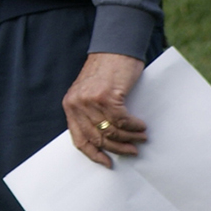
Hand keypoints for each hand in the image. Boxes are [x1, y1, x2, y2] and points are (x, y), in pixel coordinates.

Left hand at [63, 52, 147, 166]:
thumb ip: (90, 114)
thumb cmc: (106, 71)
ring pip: (111, 131)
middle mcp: (77, 104)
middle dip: (117, 148)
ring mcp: (90, 100)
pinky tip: (141, 126)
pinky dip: (134, 126)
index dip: (93, 154)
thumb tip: (105, 141)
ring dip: (129, 138)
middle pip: (98, 138)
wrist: (115, 47)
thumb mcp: (89, 93)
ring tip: (141, 138)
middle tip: (132, 151)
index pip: (79, 139)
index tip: (107, 163)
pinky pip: (122, 120)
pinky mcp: (106, 96)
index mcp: (70, 105)